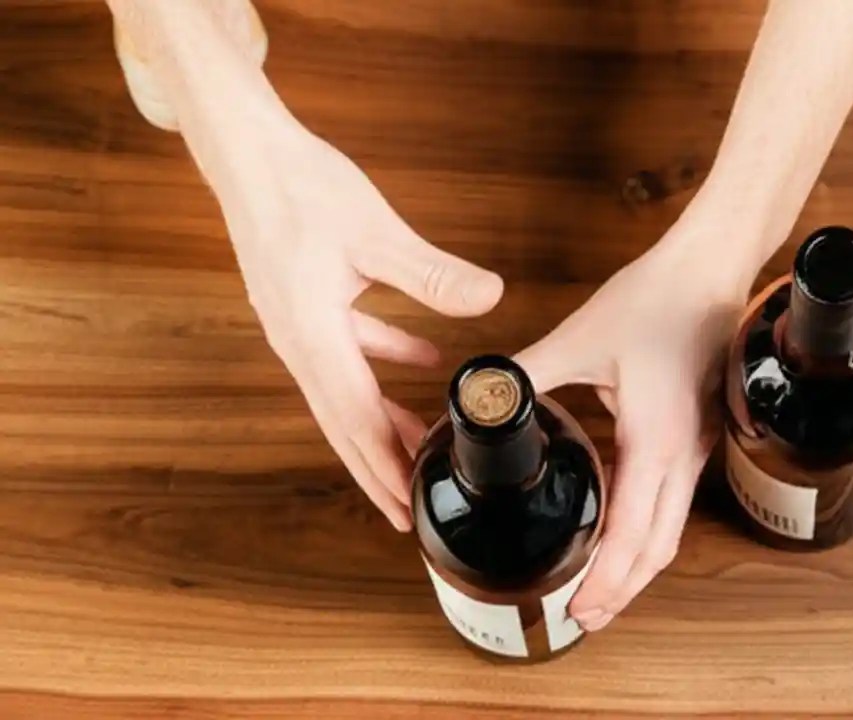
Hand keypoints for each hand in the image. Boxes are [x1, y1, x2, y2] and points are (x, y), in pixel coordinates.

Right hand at [217, 118, 502, 530]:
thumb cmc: (300, 187)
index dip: (384, 465)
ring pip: (344, 393)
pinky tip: (425, 360)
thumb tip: (491, 299)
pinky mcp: (303, 305)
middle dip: (377, 469)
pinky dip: (384, 362)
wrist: (246, 152)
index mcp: (312, 336)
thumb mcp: (376, 232)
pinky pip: (347, 351)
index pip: (355, 420)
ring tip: (419, 450)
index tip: (406, 505)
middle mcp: (298, 342)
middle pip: (342, 423)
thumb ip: (433, 275)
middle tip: (408, 511)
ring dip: (381, 423)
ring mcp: (297, 325)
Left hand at [516, 207, 752, 630]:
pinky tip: (618, 531)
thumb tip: (481, 399)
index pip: (630, 532)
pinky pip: (674, 502)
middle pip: (658, 548)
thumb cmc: (655, 300)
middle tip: (583, 618)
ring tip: (601, 591)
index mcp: (655, 439)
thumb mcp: (580, 338)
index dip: (604, 579)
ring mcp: (696, 449)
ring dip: (637, 567)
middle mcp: (683, 455)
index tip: (577, 608)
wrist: (710, 270)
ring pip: (670, 530)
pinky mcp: (697, 437)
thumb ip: (527, 376)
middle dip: (622, 591)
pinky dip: (647, 533)